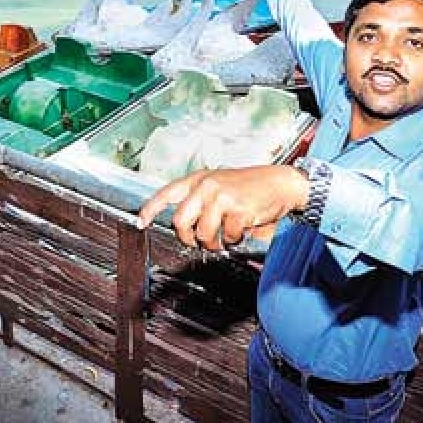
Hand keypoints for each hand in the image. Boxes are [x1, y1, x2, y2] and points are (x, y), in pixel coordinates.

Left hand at [136, 165, 308, 249]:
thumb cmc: (249, 187)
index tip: (141, 222)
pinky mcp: (238, 209)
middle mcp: (207, 185)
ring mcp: (222, 197)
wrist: (280, 183)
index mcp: (199, 179)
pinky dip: (234, 240)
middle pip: (180, 221)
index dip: (151, 209)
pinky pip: (227, 236)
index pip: (166, 193)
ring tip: (223, 238)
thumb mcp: (220, 184)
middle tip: (198, 241)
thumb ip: (200, 200)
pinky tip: (240, 230)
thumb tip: (184, 225)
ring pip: (203, 233)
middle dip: (188, 238)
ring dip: (214, 243)